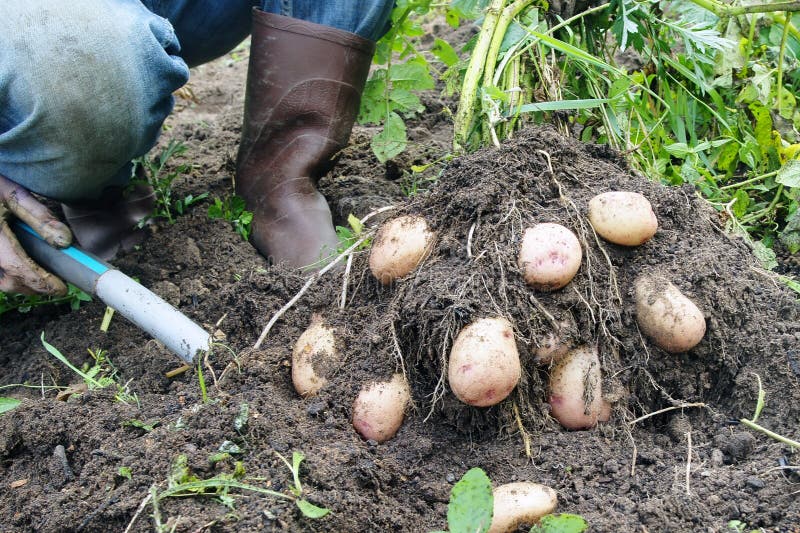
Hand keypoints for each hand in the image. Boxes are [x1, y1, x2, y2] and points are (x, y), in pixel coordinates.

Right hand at [0, 174, 72, 294]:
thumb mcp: (15, 194)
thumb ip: (40, 217)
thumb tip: (65, 242)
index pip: (18, 267)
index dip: (41, 281)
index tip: (62, 288)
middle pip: (8, 281)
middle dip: (34, 286)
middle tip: (55, 283)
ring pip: (0, 281)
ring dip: (22, 284)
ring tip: (42, 277)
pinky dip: (11, 277)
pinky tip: (25, 270)